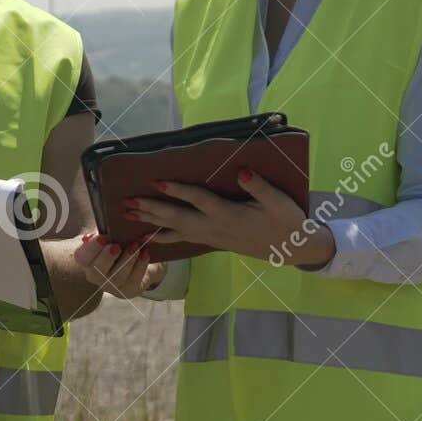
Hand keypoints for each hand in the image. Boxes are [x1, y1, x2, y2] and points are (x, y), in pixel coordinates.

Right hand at [72, 232, 164, 298]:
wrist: (134, 262)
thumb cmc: (117, 245)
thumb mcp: (108, 237)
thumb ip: (102, 232)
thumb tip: (96, 231)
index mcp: (87, 261)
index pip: (81, 257)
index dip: (91, 248)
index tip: (103, 237)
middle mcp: (96, 276)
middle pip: (97, 271)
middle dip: (107, 257)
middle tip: (116, 245)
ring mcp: (112, 286)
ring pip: (117, 277)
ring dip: (126, 260)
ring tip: (135, 246)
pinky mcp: (128, 290)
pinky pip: (134, 280)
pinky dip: (140, 265)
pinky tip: (145, 253)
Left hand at [125, 169, 335, 267]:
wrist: (293, 248)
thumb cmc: (286, 221)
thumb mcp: (278, 201)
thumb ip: (259, 187)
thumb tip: (242, 171)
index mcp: (228, 215)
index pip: (198, 200)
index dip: (177, 190)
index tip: (156, 181)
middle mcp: (215, 228)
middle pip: (178, 219)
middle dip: (152, 210)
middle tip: (128, 203)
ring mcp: (213, 237)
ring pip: (176, 232)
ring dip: (152, 224)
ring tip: (129, 218)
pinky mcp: (214, 241)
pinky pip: (183, 240)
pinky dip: (164, 237)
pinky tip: (151, 236)